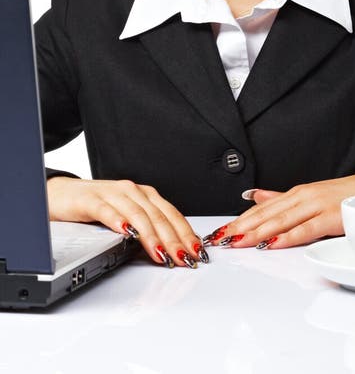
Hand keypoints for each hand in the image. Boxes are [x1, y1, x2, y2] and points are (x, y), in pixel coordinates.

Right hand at [46, 176, 207, 267]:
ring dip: (152, 236)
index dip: (186, 233)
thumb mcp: (127, 217)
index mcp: (145, 195)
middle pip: (159, 216)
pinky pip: (107, 210)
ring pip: (138, 214)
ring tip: (162, 253)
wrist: (62, 193)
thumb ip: (147, 228)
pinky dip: (118, 221)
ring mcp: (113, 194)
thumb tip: (171, 250)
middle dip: (174, 240)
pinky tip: (126, 232)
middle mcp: (133, 191)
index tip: (197, 252)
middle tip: (185, 258)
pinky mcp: (91, 199)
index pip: (172, 215)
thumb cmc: (97, 206)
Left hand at [207, 172, 354, 249]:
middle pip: (266, 214)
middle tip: (221, 239)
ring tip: (238, 241)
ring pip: (281, 220)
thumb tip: (253, 196)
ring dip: (257, 231)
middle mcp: (303, 197)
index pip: (261, 208)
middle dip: (241, 227)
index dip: (239, 219)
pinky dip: (288, 236)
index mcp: (296, 194)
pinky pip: (306, 230)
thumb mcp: (308, 196)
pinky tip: (272, 243)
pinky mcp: (331, 218)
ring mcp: (316, 206)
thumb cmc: (343, 197)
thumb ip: (280, 199)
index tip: (220, 231)